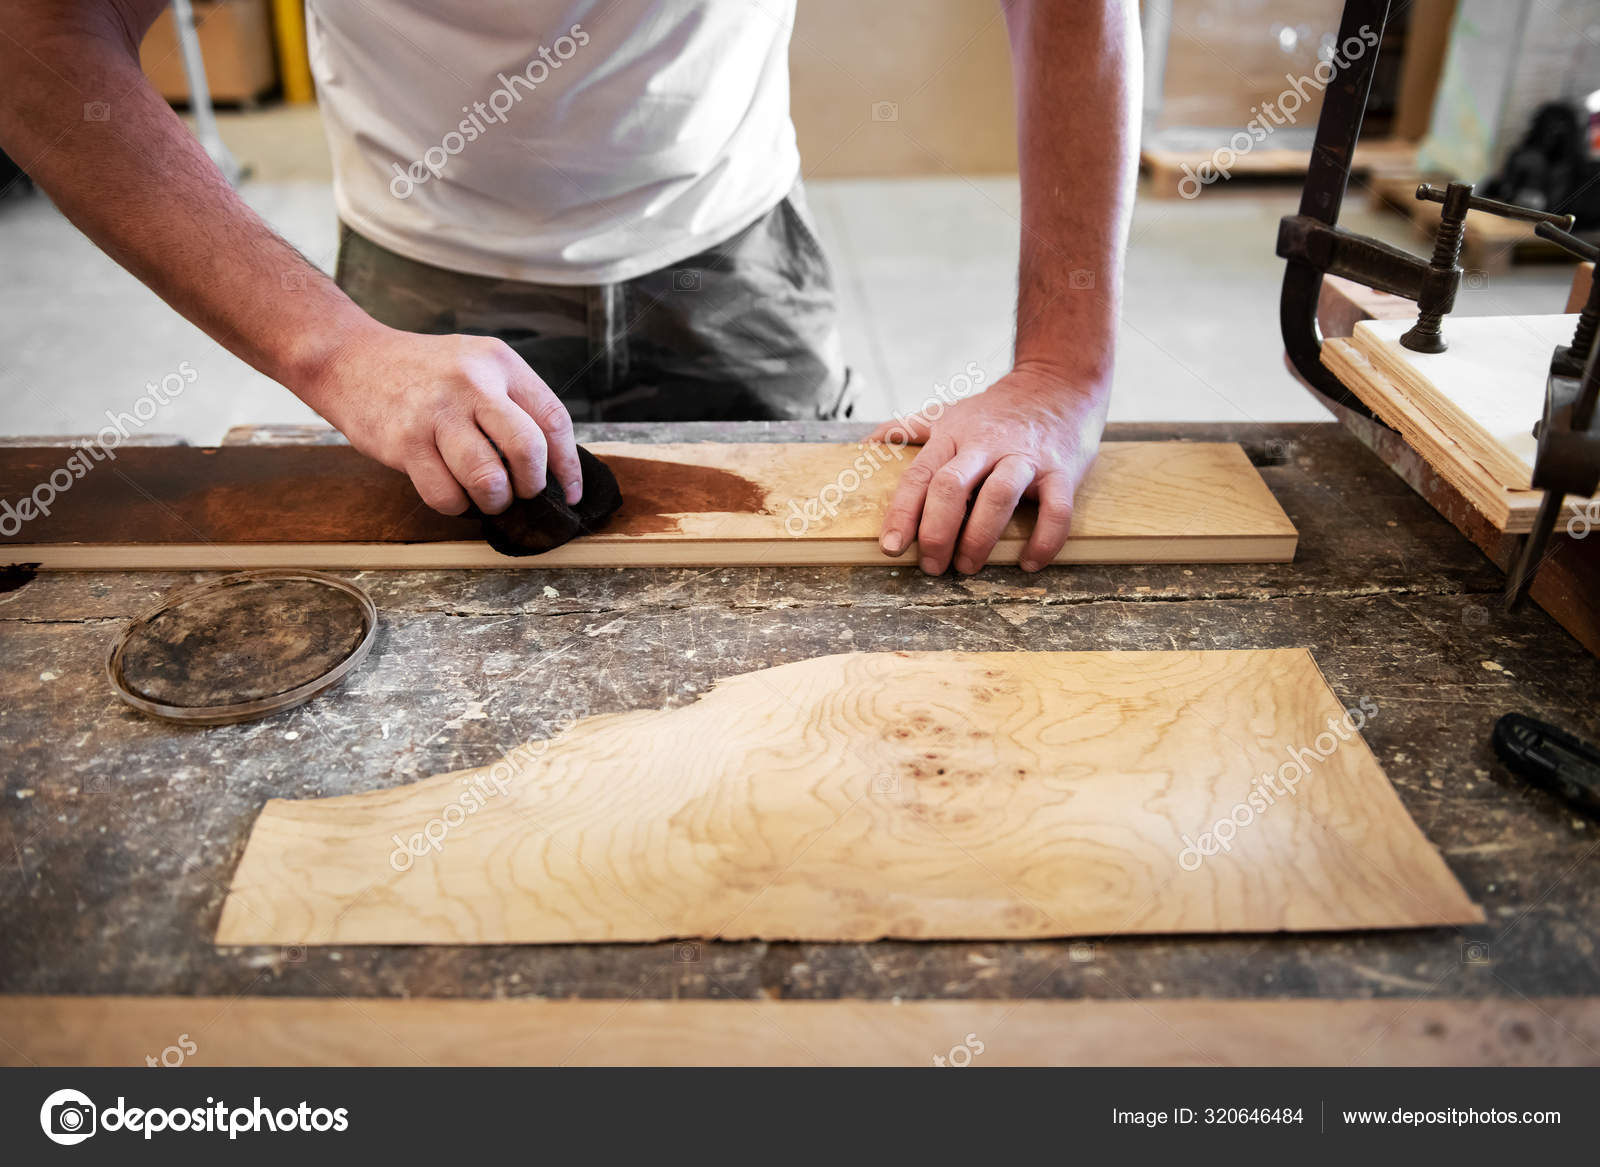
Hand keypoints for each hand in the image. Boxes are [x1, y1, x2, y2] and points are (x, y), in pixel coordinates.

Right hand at [299, 323, 581, 515]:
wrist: (350, 358)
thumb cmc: (423, 372)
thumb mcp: (477, 365)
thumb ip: (514, 404)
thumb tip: (551, 465)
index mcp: (500, 363)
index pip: (553, 420)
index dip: (568, 466)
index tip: (568, 493)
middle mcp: (472, 384)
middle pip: (527, 449)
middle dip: (531, 485)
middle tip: (522, 492)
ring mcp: (437, 413)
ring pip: (487, 479)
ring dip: (494, 501)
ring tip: (487, 496)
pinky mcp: (405, 442)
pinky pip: (445, 495)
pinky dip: (456, 505)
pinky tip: (453, 491)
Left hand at [872, 364, 1107, 573]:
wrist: (1058, 383)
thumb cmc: (997, 410)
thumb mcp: (950, 412)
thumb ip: (909, 428)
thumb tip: (867, 441)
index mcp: (954, 436)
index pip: (920, 476)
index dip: (902, 513)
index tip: (891, 547)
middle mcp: (986, 445)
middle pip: (952, 486)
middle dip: (937, 531)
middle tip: (933, 565)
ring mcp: (1025, 457)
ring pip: (998, 496)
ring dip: (980, 538)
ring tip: (969, 566)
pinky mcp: (1061, 470)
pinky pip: (1056, 509)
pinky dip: (1044, 540)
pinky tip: (1029, 562)